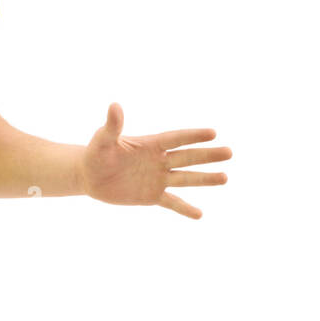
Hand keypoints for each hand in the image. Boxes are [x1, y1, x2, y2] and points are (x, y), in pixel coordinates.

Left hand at [78, 103, 231, 219]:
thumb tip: (114, 106)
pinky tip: (200, 215)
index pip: (175, 139)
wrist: (90, 176)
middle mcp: (158, 160)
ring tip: (225, 178)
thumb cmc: (95, 154)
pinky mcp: (152, 196)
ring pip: (185, 178)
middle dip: (207, 155)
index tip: (212, 133)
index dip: (193, 136)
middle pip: (187, 157)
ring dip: (204, 179)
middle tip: (229, 152)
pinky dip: (185, 209)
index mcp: (150, 144)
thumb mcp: (103, 140)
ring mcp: (157, 178)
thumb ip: (112, 126)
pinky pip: (172, 202)